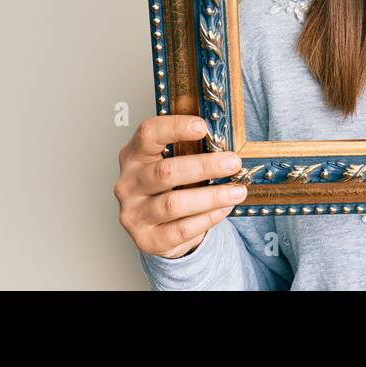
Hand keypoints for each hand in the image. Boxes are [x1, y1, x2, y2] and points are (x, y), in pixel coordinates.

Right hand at [114, 114, 248, 258]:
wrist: (158, 228)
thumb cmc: (170, 187)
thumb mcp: (174, 162)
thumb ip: (191, 150)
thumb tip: (226, 145)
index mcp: (133, 156)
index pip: (148, 134)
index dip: (175, 127)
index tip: (203, 127)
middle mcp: (128, 184)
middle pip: (165, 172)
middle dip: (204, 166)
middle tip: (232, 163)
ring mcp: (133, 214)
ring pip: (174, 204)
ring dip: (212, 196)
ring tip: (237, 191)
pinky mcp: (146, 239)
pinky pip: (182, 229)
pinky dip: (208, 218)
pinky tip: (224, 209)